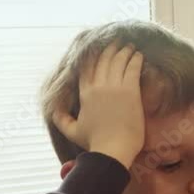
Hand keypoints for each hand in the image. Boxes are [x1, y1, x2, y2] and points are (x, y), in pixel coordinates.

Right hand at [52, 42, 145, 169]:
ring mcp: (115, 87)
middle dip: (110, 48)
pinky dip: (136, 59)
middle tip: (117, 42)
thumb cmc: (94, 143)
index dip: (93, 54)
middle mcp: (98, 86)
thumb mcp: (72, 130)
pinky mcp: (130, 92)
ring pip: (118, 61)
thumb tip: (53, 110)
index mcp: (84, 93)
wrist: (112, 150)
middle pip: (103, 59)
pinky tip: (139, 55)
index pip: (87, 67)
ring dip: (125, 51)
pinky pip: (132, 68)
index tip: (98, 47)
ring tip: (130, 46)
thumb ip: (61, 119)